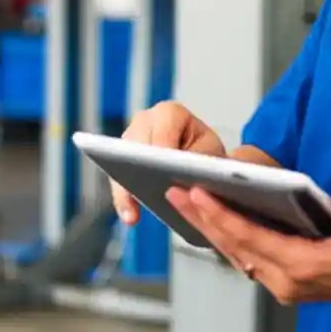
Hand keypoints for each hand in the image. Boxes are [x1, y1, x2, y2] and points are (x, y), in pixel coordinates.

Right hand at [111, 101, 224, 225]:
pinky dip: (124, 199)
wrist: (199, 160)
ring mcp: (131, 141)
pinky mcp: (122, 161)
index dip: (162, 145)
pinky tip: (130, 217)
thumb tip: (191, 178)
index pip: (163, 127)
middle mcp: (146, 121)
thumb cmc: (205, 152)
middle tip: (142, 192)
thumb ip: (202, 161)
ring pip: (122, 163)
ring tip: (132, 215)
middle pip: (137, 144)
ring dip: (126, 189)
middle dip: (139, 169)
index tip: (163, 165)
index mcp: (170, 114)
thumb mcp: (211, 154)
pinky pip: (119, 180)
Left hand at [167, 183, 330, 310]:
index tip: (197, 192)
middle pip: (234, 246)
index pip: (251, 237)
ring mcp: (284, 284)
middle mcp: (288, 280)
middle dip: (203, 218)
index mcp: (306, 265)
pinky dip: (228, 238)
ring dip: (210, 228)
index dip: (222, 215)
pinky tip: (214, 219)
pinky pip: (248, 258)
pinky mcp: (285, 282)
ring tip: (186, 200)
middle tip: (174, 190)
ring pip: (237, 254)